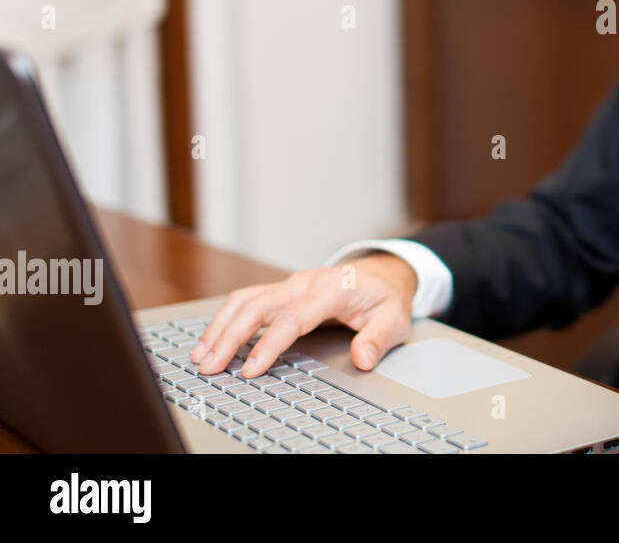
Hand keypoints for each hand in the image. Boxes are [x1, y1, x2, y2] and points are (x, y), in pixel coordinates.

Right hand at [188, 251, 417, 378]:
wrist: (385, 273)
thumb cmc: (386, 297)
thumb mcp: (395, 318)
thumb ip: (378, 338)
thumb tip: (362, 358)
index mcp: (331, 288)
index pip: (293, 317)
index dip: (268, 344)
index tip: (250, 368)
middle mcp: (305, 283)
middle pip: (258, 306)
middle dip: (230, 336)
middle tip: (209, 367)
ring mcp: (291, 284)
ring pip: (246, 300)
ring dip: (221, 326)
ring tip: (201, 356)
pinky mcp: (282, 291)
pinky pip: (248, 300)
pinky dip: (226, 318)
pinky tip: (212, 339)